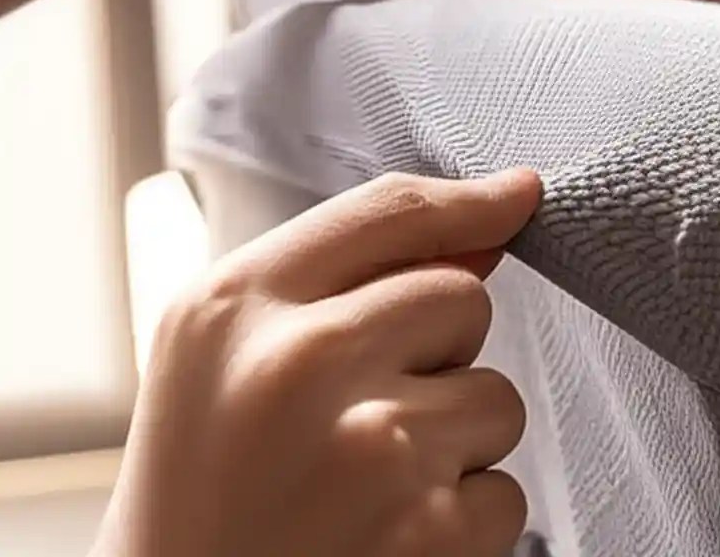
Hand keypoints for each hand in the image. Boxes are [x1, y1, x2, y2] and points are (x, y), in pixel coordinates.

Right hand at [92, 169, 542, 556]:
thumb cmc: (202, 496)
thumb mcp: (220, 364)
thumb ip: (343, 284)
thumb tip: (488, 233)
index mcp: (235, 309)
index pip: (388, 212)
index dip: (469, 199)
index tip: (517, 196)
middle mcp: (303, 363)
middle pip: (462, 297)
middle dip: (439, 354)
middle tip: (360, 422)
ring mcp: (373, 447)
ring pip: (498, 399)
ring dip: (455, 444)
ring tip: (366, 490)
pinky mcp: (429, 529)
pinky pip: (506, 491)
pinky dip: (464, 523)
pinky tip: (388, 542)